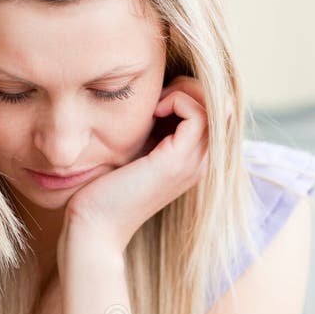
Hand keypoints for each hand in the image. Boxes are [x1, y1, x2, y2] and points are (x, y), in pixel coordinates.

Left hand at [60, 76, 207, 257]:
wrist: (94, 224)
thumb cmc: (103, 190)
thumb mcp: (133, 151)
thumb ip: (150, 130)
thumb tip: (151, 100)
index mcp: (192, 160)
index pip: (214, 112)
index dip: (190, 94)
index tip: (155, 102)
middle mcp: (199, 162)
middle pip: (221, 105)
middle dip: (190, 88)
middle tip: (156, 99)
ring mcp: (193, 164)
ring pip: (215, 105)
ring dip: (184, 92)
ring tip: (154, 105)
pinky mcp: (177, 162)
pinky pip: (198, 114)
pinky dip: (177, 100)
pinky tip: (152, 112)